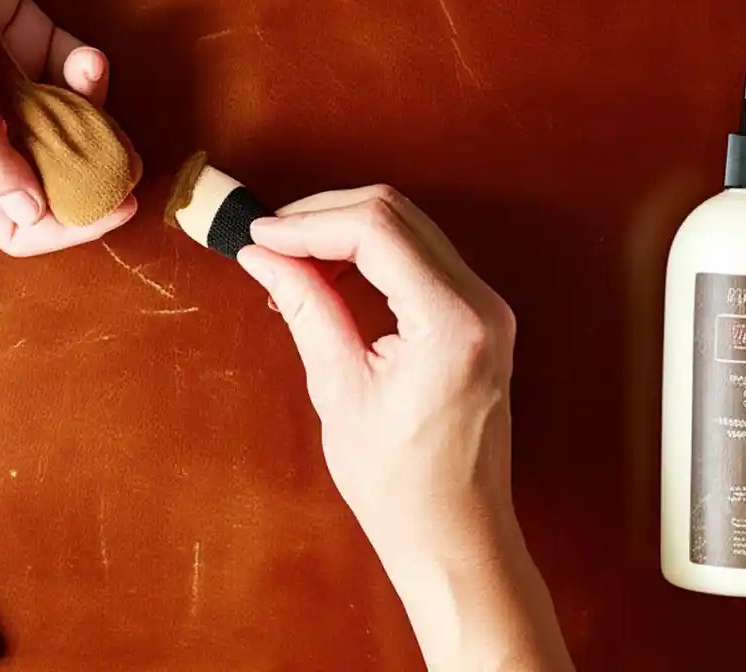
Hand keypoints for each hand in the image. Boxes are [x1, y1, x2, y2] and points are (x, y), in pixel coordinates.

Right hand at [0, 0, 136, 255]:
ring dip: (89, 104)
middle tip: (127, 159)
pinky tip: (84, 55)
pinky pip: (60, 65)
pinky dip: (79, 65)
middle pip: (42, 172)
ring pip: (61, 117)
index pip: (4, 219)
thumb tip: (27, 216)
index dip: (56, 226)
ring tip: (90, 74)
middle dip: (87, 166)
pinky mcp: (15, 35)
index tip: (108, 212)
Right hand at [238, 185, 515, 552]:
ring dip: (343, 232)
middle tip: (267, 243)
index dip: (308, 224)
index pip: (377, 230)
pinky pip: (419, 256)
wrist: (454, 532)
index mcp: (451, 324)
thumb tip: (262, 256)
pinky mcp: (477, 317)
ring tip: (289, 264)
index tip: (259, 236)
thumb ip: (305, 308)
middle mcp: (481, 304)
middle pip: (395, 214)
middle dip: (323, 217)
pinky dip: (368, 254)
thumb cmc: (400, 483)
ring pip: (408, 226)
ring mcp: (486, 308)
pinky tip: (326, 276)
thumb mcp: (338, 389)